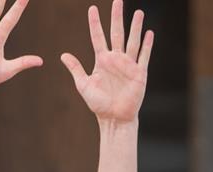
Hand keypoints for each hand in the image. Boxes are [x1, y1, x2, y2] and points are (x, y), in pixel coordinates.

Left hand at [61, 0, 152, 124]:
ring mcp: (128, 65)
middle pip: (116, 33)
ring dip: (135, 27)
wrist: (113, 118)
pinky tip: (149, 33)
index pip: (98, 36)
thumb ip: (75, 69)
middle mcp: (116, 59)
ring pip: (132, 41)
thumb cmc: (98, 104)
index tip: (92, 8)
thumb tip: (63, 55)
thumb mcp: (84, 85)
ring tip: (138, 12)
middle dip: (117, 17)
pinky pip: (143, 57)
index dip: (95, 23)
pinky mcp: (139, 74)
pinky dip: (147, 45)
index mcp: (102, 60)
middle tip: (117, 0)